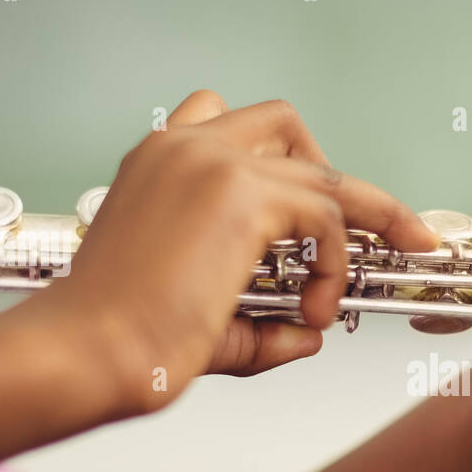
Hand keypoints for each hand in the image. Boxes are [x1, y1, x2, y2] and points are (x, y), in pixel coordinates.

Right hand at [22, 91, 438, 414]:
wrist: (83, 350)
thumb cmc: (120, 336)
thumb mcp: (202, 316)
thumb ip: (260, 322)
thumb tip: (308, 337)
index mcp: (160, 163)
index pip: (231, 122)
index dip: (287, 161)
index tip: (321, 204)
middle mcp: (184, 149)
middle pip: (289, 127)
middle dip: (339, 178)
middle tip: (388, 231)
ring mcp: (213, 164)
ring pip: (323, 172)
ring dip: (362, 225)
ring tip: (346, 290)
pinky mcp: (241, 196)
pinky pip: (326, 220)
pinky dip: (335, 266)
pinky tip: (313, 310)